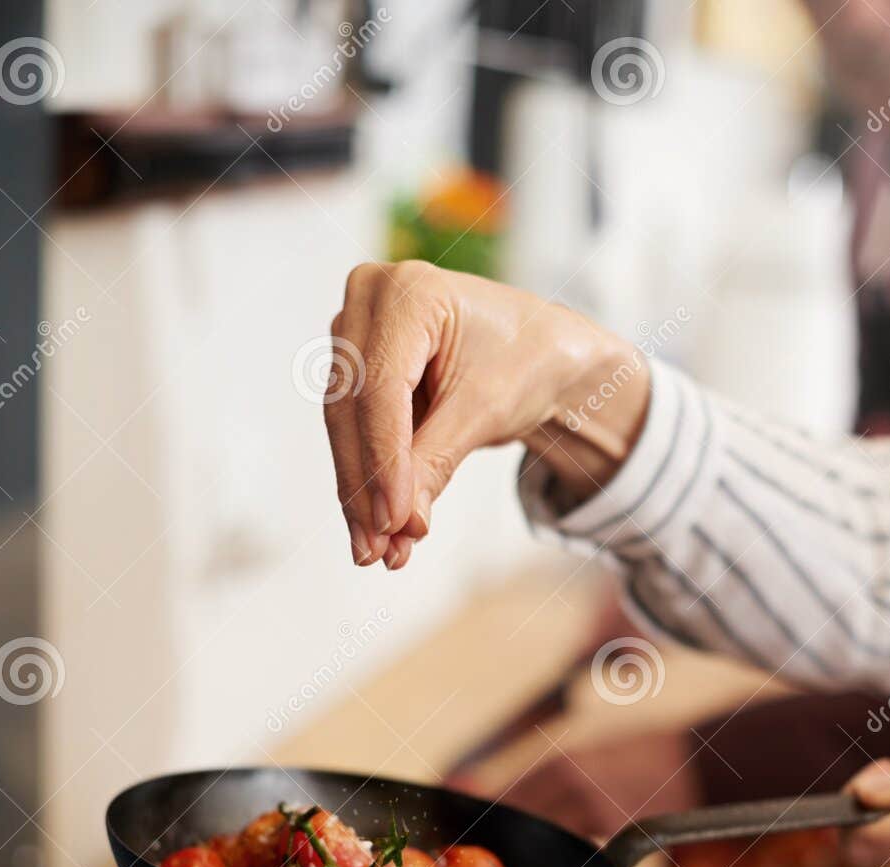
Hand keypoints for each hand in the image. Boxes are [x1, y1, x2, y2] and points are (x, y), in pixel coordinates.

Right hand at [323, 262, 649, 568]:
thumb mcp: (486, 410)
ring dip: (360, 495)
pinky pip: (355, 434)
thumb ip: (435, 460)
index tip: (393, 522)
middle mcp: (372, 301)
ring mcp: (359, 333)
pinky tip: (377, 533)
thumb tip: (400, 525)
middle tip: (379, 548)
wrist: (543, 353)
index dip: (383, 461)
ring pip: (345, 428)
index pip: (380, 387)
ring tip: (377, 552)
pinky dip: (368, 485)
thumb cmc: (527, 360)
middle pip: (353, 409)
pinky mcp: (359, 370)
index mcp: (410, 290)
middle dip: (366, 486)